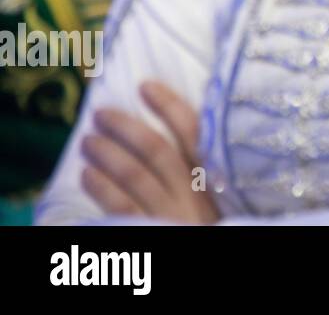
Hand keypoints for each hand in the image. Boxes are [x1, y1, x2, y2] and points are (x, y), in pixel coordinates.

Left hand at [80, 80, 219, 223]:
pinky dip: (102, 189)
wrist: (216, 260)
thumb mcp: (224, 194)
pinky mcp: (153, 233)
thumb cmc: (216, 222)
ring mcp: (172, 215)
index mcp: (219, 177)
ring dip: (108, 155)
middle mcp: (196, 193)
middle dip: (128, 129)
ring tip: (88, 142)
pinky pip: (122, 209)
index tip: (145, 86)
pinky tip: (87, 176)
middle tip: (102, 114)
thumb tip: (180, 131)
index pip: (196, 134)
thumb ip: (208, 168)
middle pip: (159, 152)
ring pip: (136, 177)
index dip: (170, 107)